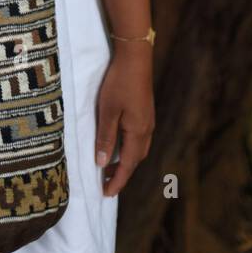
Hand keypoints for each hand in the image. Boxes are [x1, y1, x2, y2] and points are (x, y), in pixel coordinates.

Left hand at [95, 49, 154, 197]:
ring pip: (138, 150)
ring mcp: (148, 121)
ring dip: (125, 162)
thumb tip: (103, 163)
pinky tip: (119, 145)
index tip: (106, 195)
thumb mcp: (108, 111)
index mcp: (138, 133)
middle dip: (122, 174)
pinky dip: (128, 149)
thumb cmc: (118, 83)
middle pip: (135, 160)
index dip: (117, 181)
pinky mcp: (145, 113)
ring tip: (110, 168)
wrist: (135, 58)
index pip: (128, 165)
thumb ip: (106, 137)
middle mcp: (146, 130)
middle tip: (106, 184)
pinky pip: (138, 139)